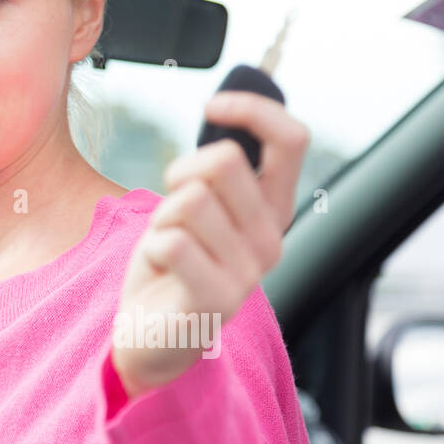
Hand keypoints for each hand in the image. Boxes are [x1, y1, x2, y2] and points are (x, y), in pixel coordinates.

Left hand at [110, 91, 309, 398]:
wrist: (153, 338)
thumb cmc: (173, 263)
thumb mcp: (199, 206)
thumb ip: (218, 171)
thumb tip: (227, 110)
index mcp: (273, 211)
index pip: (291, 140)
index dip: (253, 109)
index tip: (214, 105)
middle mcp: (271, 240)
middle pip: (223, 160)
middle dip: (181, 172)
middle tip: (173, 210)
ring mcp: (248, 273)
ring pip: (189, 199)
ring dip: (163, 217)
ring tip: (169, 248)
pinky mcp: (216, 300)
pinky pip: (171, 241)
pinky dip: (152, 248)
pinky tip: (162, 273)